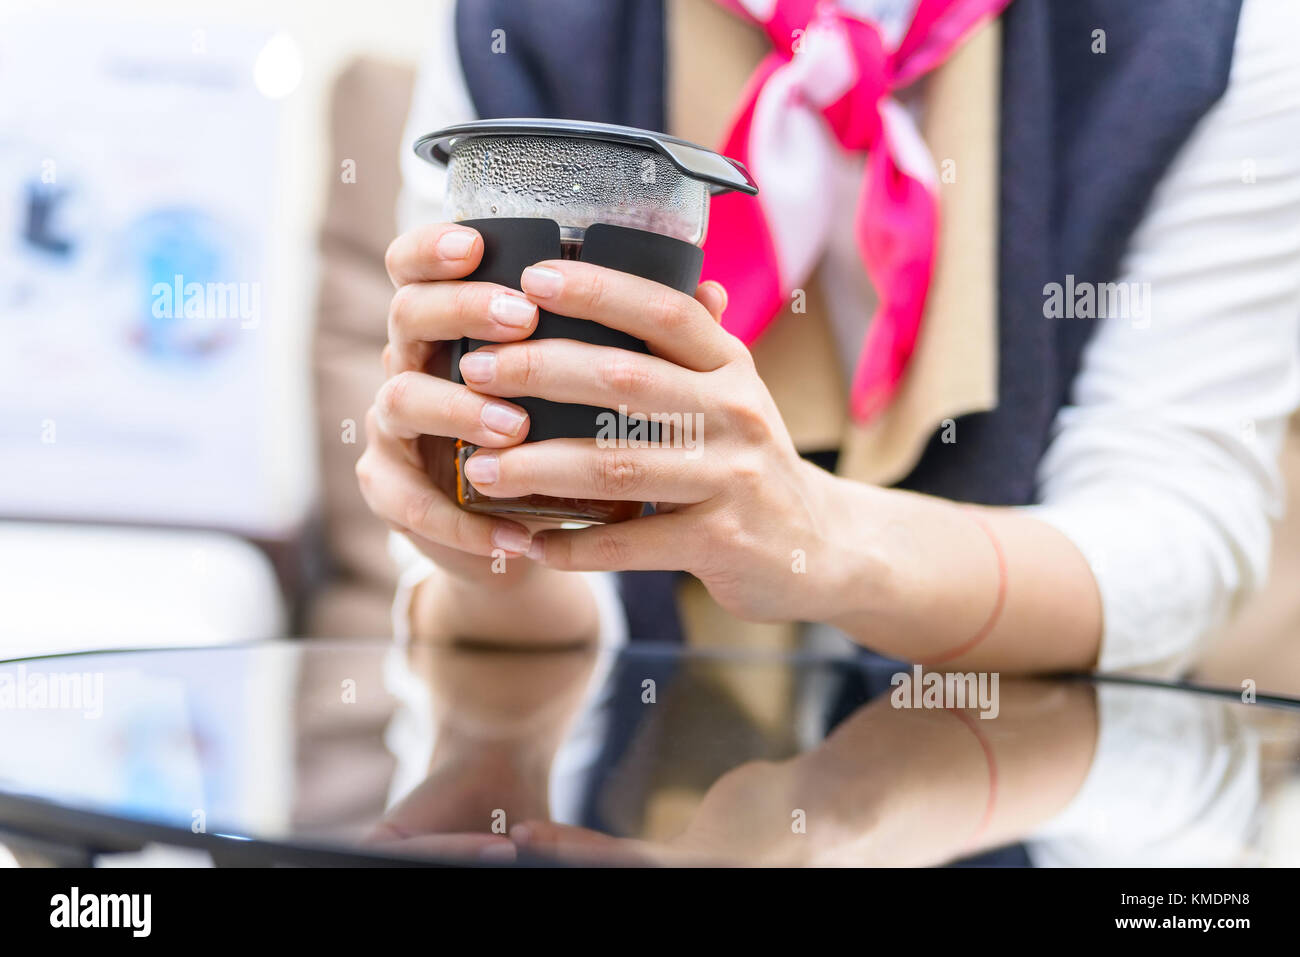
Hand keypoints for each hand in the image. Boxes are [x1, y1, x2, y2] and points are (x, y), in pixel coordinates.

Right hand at [357, 223, 597, 641]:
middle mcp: (416, 364)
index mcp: (458, 323)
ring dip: (458, 410)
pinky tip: (509, 532)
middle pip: (409, 315)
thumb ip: (636, 338)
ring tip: (510, 425)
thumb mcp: (592, 386)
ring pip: (401, 401)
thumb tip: (712, 294)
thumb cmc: (561, 439)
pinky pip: (407, 499)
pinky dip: (457, 518)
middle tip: (519, 320)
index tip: (478, 242)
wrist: (524, 531)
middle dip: (462, 311)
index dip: (436, 247)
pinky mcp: (393, 489)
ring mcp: (396, 428)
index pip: (421, 264)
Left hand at [453, 259, 851, 621]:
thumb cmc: (753, 463)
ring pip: (618, 466)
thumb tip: (694, 278)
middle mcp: (735, 414)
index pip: (664, 311)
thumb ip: (704, 346)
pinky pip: (632, 544)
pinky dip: (574, 546)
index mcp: (731, 367)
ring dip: (539, 466)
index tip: (531, 279)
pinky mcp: (722, 542)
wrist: (820, 548)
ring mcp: (731, 480)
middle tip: (474, 371)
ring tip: (481, 469)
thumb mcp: (739, 396)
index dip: (599, 290)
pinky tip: (529, 544)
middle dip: (540, 370)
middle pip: (625, 380)